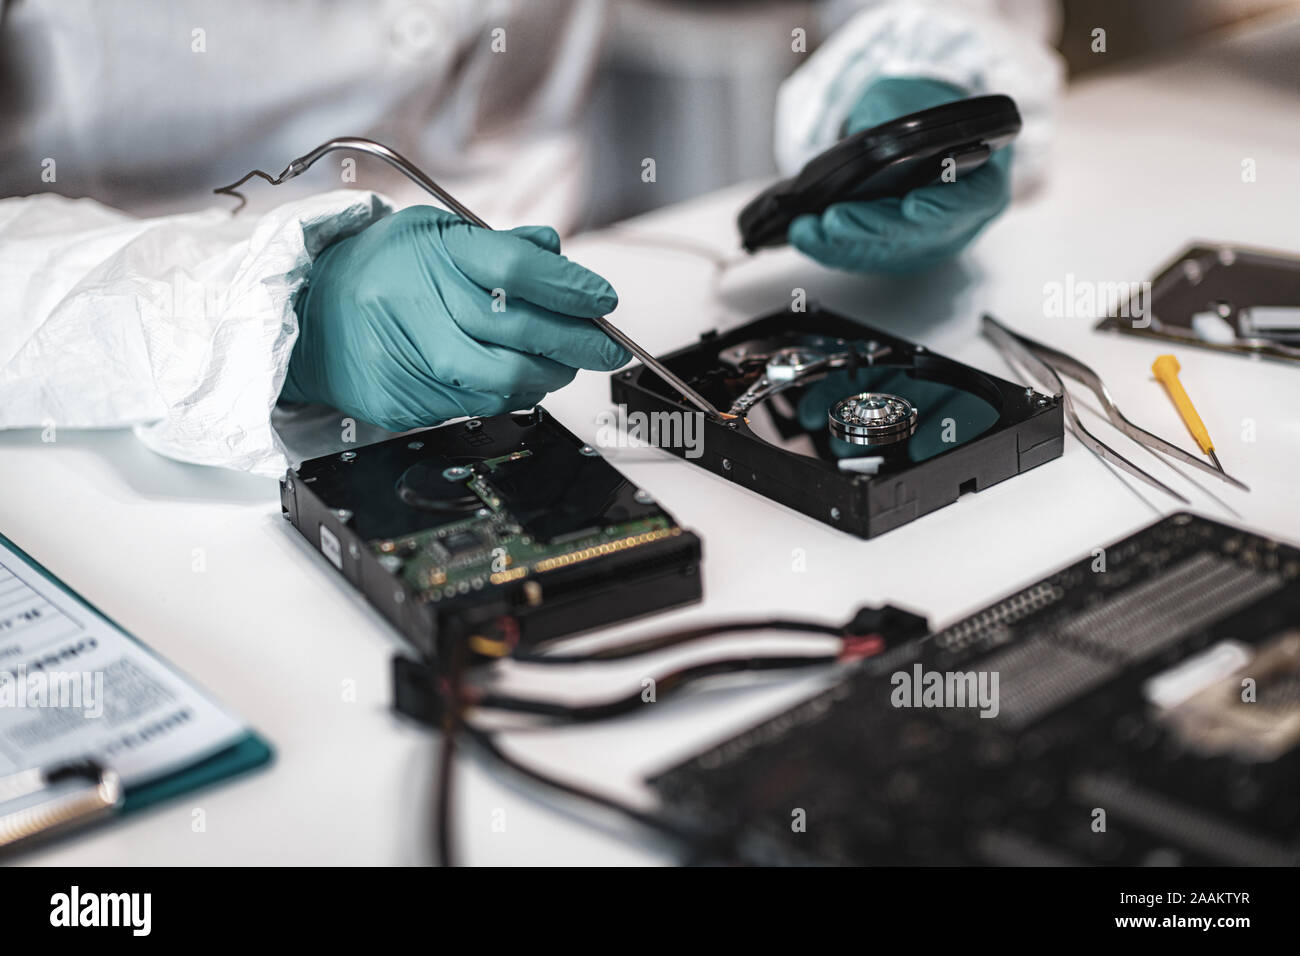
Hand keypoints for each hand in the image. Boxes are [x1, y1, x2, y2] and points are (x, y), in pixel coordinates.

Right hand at [280, 206, 628, 430]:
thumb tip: (558, 255)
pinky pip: (473, 408)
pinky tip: (517, 381)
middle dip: (575, 344)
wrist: (307, 313)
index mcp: (428, 253)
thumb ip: (501, 246)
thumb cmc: (380, 270)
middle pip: (517, 332)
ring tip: (561, 365)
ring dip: (547, 377)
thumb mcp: (436, 235)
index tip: (602, 301)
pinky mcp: (400, 401)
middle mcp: (412, 304)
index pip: (515, 268)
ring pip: (502, 382)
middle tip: (605, 347)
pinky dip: (508, 396)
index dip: (568, 287)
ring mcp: (404, 358)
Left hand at [788, 77, 1011, 274]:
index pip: (973, 200)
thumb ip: (898, 114)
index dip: (944, 206)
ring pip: (886, 252)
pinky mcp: (897, 254)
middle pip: (917, 234)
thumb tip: (866, 135)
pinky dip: (831, 249)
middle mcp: (960, 221)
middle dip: (872, 228)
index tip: (913, 203)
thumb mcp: (914, 98)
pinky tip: (806, 236)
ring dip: (842, 244)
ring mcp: (928, 242)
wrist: (916, 132)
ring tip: (808, 229)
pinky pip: (864, 257)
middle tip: (834, 219)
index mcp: (983, 180)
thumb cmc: (923, 114)